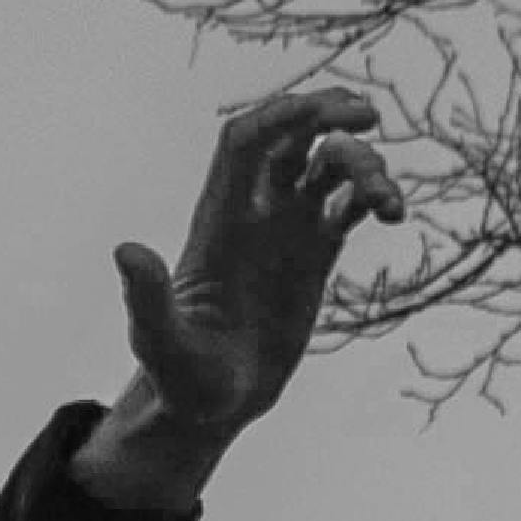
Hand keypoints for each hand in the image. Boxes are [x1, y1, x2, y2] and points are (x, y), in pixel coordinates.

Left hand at [114, 87, 405, 433]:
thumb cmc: (178, 377)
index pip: (245, 144)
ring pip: (328, 167)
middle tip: (369, 115)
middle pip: (291, 136)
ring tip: (384, 199)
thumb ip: (148, 299)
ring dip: (362, 163)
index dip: (280, 116)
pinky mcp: (314, 255)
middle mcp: (253, 215)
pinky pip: (349, 207)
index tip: (322, 114)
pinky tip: (394, 213)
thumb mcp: (160, 342)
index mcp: (218, 221)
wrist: (209, 406)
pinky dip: (374, 197)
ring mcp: (286, 231)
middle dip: (327, 113)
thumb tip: (125, 252)